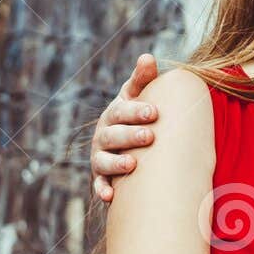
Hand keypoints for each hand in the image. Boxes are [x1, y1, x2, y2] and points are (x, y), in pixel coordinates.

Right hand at [90, 53, 159, 201]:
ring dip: (116, 162)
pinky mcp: (101, 177)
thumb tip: (148, 57)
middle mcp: (104, 134)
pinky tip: (110, 197)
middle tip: (150, 136)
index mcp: (115, 113)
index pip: (122, 110)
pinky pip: (99, 185)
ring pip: (103, 160)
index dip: (136, 110)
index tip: (155, 112)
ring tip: (132, 164)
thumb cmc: (138, 114)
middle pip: (113, 134)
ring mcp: (101, 156)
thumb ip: (143, 78)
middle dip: (130, 135)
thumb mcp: (138, 95)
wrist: (129, 141)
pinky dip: (102, 190)